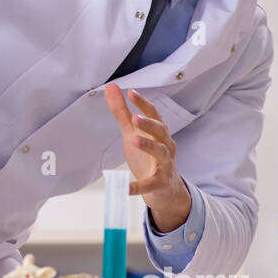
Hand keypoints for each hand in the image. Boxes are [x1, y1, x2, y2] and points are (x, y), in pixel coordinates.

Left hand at [104, 82, 191, 231]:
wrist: (164, 190)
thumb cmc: (147, 158)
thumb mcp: (133, 133)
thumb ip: (122, 112)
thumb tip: (111, 87)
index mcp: (159, 132)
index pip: (153, 114)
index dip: (143, 103)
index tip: (131, 92)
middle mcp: (166, 146)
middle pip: (161, 131)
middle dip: (149, 124)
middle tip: (135, 117)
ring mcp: (165, 165)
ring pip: (160, 153)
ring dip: (148, 146)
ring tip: (134, 140)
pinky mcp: (160, 183)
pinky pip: (150, 184)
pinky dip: (138, 186)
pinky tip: (125, 187)